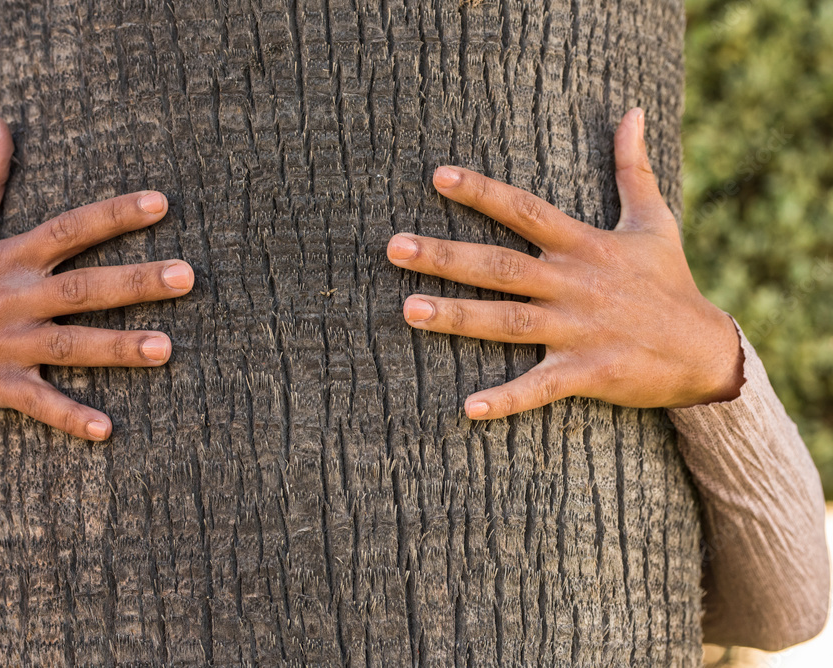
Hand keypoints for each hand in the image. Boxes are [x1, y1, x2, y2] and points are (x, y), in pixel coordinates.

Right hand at [0, 117, 194, 440]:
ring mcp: (7, 343)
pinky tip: (106, 430)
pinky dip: (70, 416)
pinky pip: (38, 402)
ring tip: (166, 349)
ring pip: (71, 344)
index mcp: (12, 257)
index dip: (114, 215)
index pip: (70, 228)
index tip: (161, 203)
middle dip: (136, 281)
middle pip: (84, 287)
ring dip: (118, 348)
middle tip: (188, 277)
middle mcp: (15, 297)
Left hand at [387, 107, 743, 419]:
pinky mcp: (587, 373)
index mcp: (584, 246)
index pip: (525, 211)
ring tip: (408, 311)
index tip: (436, 177)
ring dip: (458, 318)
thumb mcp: (654, 220)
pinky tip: (467, 408)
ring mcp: (579, 331)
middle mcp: (574, 285)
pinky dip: (506, 399)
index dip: (482, 193)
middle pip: (501, 266)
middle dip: (446, 257)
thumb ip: (632, 168)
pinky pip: (540, 388)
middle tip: (394, 248)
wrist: (706, 350)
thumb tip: (633, 112)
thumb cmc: (670, 282)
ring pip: (508, 322)